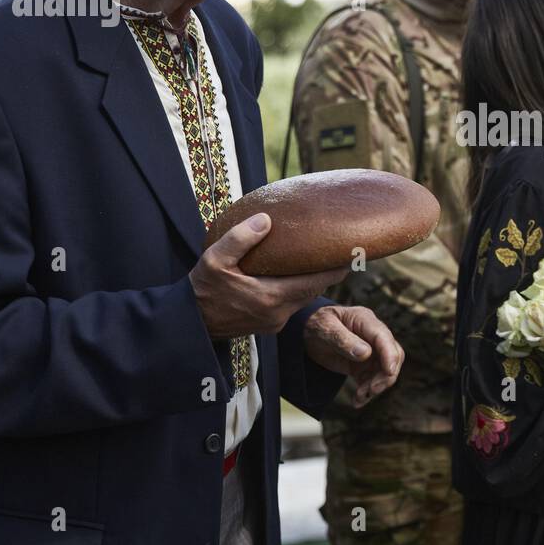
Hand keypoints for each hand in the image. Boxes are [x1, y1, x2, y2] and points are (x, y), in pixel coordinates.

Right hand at [189, 213, 349, 338]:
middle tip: (344, 253)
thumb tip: (266, 219)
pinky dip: (299, 289)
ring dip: (314, 281)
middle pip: (314, 290)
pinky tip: (298, 274)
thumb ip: (240, 239)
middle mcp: (278, 314)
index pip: (314, 282)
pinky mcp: (268, 324)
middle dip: (330, 273)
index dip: (335, 269)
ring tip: (325, 260)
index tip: (353, 255)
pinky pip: (292, 304)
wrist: (190, 322)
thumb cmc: (201, 289)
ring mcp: (274, 322)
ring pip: (304, 298)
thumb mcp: (214, 259)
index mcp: (270, 298)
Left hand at [303, 304, 403, 406]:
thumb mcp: (325, 329)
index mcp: (365, 320)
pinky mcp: (362, 366)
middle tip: (371, 390)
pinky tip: (357, 401)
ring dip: (376, 386)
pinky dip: (366, 392)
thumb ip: (343, 339)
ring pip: (384, 371)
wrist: (306, 332)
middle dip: (386, 375)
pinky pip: (371, 380)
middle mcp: (372, 336)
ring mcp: (370, 351)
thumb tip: (366, 353)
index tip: (388, 372)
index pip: (384, 337)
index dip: (390, 355)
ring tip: (359, 397)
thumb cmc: (316, 324)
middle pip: (392, 355)